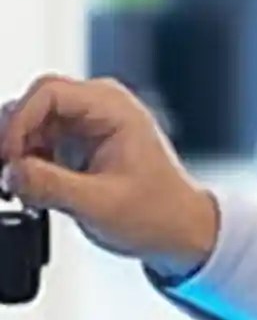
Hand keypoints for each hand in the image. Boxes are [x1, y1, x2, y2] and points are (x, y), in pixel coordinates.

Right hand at [0, 75, 218, 279]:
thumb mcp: (99, 203)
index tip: (9, 157)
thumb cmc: (157, 210)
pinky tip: (36, 188)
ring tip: (27, 188)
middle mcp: (101, 107)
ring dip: (21, 153)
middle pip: (35, 103)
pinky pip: (38, 141)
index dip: (19, 122)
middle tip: (11, 176)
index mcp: (115, 108)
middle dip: (15, 138)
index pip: (50, 92)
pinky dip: (29, 162)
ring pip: (32, 122)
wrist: (176, 228)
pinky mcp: (78, 142)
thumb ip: (50, 185)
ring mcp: (88, 123)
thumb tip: (10, 171)